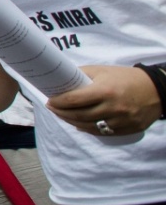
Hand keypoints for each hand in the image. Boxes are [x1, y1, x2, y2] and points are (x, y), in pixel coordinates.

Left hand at [46, 66, 162, 136]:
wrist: (156, 90)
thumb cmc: (126, 78)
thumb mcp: (103, 71)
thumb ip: (82, 75)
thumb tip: (61, 80)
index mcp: (105, 91)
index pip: (74, 100)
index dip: (58, 102)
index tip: (50, 100)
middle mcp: (112, 108)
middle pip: (79, 115)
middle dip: (61, 113)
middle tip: (53, 108)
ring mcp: (120, 121)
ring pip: (88, 127)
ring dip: (71, 122)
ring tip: (63, 116)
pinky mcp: (127, 130)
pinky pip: (102, 133)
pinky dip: (87, 129)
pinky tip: (79, 124)